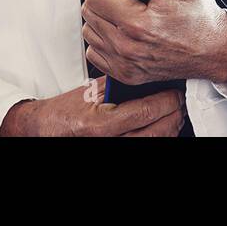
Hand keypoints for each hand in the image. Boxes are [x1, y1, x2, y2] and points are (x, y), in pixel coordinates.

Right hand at [0, 77, 184, 135]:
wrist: (47, 130)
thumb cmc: (65, 111)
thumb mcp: (91, 92)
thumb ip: (119, 85)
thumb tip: (147, 76)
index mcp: (99, 124)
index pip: (144, 113)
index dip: (166, 101)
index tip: (175, 92)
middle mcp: (107, 142)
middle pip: (156, 133)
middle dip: (175, 115)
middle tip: (179, 101)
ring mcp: (111, 148)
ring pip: (155, 143)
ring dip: (171, 127)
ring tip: (174, 113)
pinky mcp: (115, 151)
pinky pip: (146, 146)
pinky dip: (159, 136)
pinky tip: (162, 127)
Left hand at [80, 0, 226, 85]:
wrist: (214, 52)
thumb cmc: (202, 19)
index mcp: (139, 24)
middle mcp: (128, 47)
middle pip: (89, 14)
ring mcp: (125, 65)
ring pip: (89, 33)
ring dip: (101, 20)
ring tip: (123, 14)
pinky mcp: (125, 76)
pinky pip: (95, 54)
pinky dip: (102, 41)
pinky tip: (121, 32)